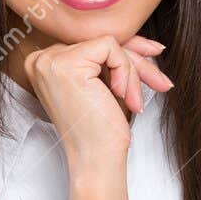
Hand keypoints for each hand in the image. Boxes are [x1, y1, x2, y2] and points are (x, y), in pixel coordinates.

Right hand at [21, 34, 171, 199]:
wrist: (97, 159)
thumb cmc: (102, 129)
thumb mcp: (109, 83)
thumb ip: (116, 57)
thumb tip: (149, 42)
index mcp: (45, 63)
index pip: (92, 41)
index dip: (125, 53)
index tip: (153, 55)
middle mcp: (41, 58)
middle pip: (101, 40)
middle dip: (136, 61)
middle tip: (160, 81)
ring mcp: (49, 60)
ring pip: (109, 42)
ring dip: (132, 71)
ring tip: (134, 100)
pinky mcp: (65, 64)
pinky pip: (111, 46)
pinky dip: (125, 71)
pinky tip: (121, 95)